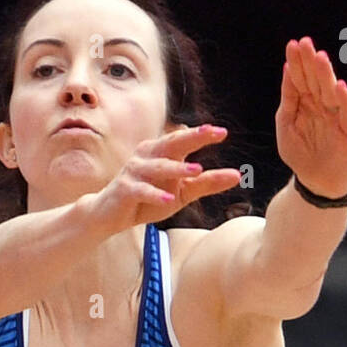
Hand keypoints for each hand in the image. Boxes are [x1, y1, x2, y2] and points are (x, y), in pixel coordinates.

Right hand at [86, 124, 240, 234]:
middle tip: (212, 133)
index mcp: (161, 152)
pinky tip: (169, 200)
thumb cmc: (146, 200)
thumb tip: (236, 176)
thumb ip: (206, 183)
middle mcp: (147, 155)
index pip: (183, 140)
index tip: (222, 132)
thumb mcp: (181, 193)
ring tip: (197, 170)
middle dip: (192, 138)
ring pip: (158, 167)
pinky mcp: (124, 189)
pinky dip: (155, 195)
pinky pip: (142, 190)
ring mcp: (134, 171)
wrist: (109, 215)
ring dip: (177, 169)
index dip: (201, 135)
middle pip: (172, 144)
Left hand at [276, 37, 346, 198]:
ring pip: (330, 92)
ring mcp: (335, 117)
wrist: (316, 182)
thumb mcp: (286, 126)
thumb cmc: (301, 153)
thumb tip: (287, 71)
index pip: (301, 79)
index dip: (298, 63)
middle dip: (310, 62)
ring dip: (326, 75)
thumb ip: (288, 100)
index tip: (292, 45)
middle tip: (305, 43)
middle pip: (316, 81)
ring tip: (320, 58)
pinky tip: (339, 87)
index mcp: (306, 102)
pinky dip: (344, 101)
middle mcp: (322, 106)